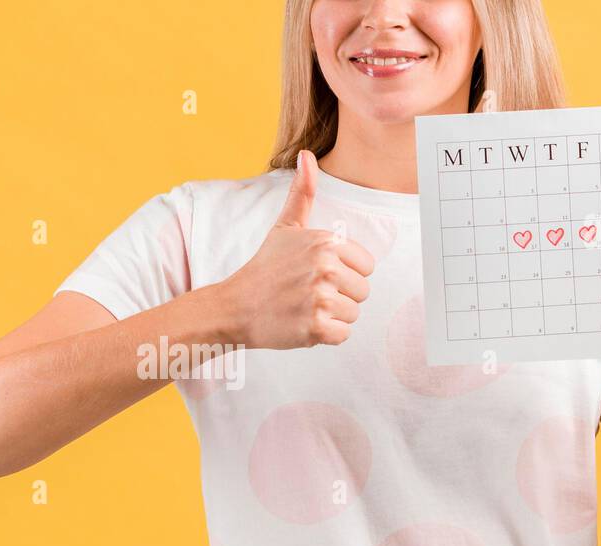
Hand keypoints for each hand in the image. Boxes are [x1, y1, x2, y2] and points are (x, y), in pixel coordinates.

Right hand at [218, 149, 375, 348]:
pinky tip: (303, 324)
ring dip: (332, 317)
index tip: (315, 275)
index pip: (366, 266)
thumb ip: (303, 193)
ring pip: (353, 314)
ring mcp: (321, 298)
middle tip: (307, 294)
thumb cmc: (264, 268)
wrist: (235, 307)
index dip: (345, 274)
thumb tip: (306, 155)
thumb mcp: (285, 226)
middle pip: (362, 291)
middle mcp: (326, 267)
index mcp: (326, 242)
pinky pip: (343, 335)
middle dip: (339, 297)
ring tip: (304, 308)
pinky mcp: (316, 327)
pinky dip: (325, 336)